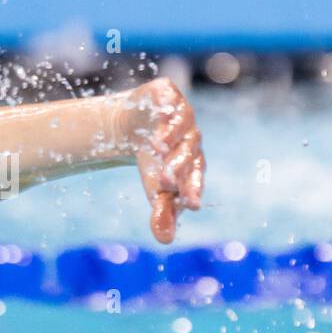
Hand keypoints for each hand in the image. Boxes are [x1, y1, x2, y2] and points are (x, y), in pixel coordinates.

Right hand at [116, 78, 204, 243]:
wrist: (136, 125)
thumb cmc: (153, 162)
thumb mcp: (156, 189)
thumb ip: (162, 213)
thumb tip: (164, 240)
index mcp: (194, 163)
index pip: (196, 178)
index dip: (193, 189)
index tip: (191, 203)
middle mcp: (192, 138)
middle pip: (188, 153)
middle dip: (178, 166)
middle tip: (166, 180)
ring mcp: (182, 113)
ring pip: (182, 124)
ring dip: (172, 135)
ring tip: (159, 147)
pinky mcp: (167, 92)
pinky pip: (169, 98)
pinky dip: (165, 106)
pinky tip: (159, 115)